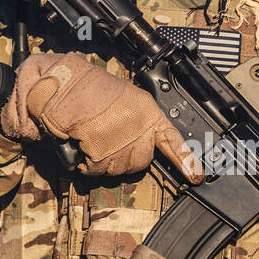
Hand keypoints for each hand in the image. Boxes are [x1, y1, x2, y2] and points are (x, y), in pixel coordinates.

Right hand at [0, 52, 203, 181]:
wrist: (63, 83)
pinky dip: (84, 164)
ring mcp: (122, 140)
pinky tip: (79, 143)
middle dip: (122, 158)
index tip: (195, 174)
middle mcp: (139, 127)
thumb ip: (134, 122)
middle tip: (104, 141)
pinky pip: (95, 170)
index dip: (184, 159)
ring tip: (88, 137)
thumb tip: (139, 144)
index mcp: (147, 112)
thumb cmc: (86, 88)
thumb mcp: (123, 100)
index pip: (171, 139)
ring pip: (116, 170)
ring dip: (100, 161)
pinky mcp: (101, 151)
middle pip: (140, 163)